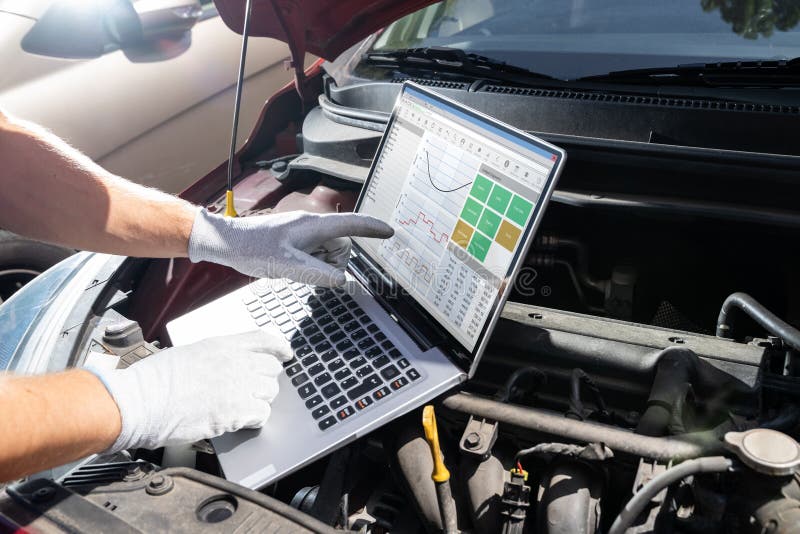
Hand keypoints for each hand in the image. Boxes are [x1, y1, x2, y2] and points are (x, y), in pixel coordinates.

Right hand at [87, 330, 291, 451]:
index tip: (286, 354)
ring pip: (270, 392)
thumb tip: (229, 365)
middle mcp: (235, 362)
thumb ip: (215, 357)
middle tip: (254, 390)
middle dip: (265, 379)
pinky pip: (262, 414)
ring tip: (243, 406)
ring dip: (260, 399)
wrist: (140, 402)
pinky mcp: (234, 412)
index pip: (263, 339)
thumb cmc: (154, 380)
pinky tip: (241, 420)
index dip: (279, 347)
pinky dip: (255, 419)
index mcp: (222, 344)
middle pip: (272, 368)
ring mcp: (237, 386)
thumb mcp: (189, 353)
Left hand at [187, 209, 393, 286]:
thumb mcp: (285, 265)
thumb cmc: (252, 248)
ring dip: (320, 265)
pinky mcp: (295, 240)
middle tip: (310, 272)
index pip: (351, 224)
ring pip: (328, 252)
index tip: (390, 232)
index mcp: (313, 226)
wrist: (227, 242)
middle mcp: (311, 226)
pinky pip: (315, 253)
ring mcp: (303, 233)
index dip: (372, 228)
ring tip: (295, 269)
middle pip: (340, 245)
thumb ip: (316, 273)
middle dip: (334, 262)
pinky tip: (291, 267)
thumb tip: (342, 280)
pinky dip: (310, 263)